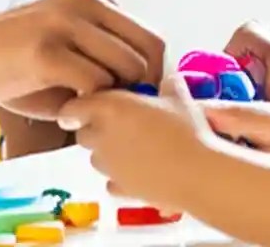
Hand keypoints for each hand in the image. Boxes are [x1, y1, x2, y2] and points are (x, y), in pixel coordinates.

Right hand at [0, 0, 164, 117]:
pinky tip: (65, 114)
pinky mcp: (45, 51)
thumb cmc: (9, 67)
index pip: (152, 37)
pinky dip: (89, 107)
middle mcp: (83, 1)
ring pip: (126, 66)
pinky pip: (95, 84)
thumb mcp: (63, 53)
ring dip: (114, 100)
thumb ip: (103, 61)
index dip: (151, 76)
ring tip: (86, 114)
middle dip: (142, 89)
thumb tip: (149, 91)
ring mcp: (64, 22)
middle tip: (116, 115)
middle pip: (150, 49)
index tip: (134, 103)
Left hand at [58, 76, 213, 209]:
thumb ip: (167, 85)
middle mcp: (101, 138)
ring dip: (109, 152)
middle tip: (121, 123)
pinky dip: (121, 176)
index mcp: (109, 109)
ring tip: (136, 147)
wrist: (197, 172)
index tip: (92, 104)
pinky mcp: (121, 189)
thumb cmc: (186, 129)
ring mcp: (109, 166)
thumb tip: (167, 80)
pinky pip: (113, 181)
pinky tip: (142, 170)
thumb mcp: (179, 97)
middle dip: (96, 129)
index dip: (79, 106)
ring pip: (97, 158)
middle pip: (83, 133)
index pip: (73, 107)